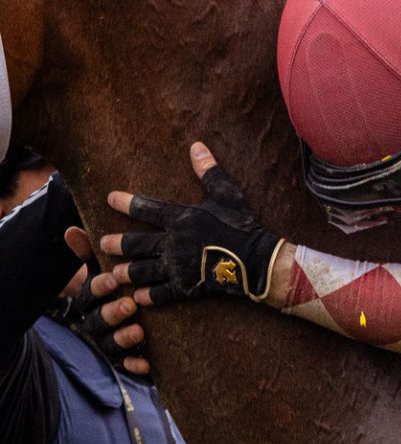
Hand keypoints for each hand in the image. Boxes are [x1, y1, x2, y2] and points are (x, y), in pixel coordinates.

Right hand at [61, 227, 150, 374]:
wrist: (134, 307)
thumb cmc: (121, 282)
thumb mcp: (108, 266)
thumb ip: (92, 251)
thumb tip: (70, 230)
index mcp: (90, 299)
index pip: (91, 293)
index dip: (100, 286)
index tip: (115, 278)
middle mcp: (95, 321)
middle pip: (97, 321)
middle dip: (112, 312)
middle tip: (131, 304)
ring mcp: (109, 340)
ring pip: (109, 344)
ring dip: (122, 338)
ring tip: (139, 330)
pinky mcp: (125, 356)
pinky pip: (125, 364)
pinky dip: (134, 365)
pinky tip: (147, 364)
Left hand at [102, 143, 282, 305]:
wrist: (257, 260)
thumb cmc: (242, 225)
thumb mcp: (227, 194)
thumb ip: (209, 172)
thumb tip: (197, 146)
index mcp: (180, 219)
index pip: (146, 209)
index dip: (126, 203)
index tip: (109, 198)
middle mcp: (173, 243)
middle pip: (137, 243)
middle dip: (116, 243)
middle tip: (101, 243)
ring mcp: (178, 267)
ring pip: (144, 270)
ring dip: (127, 271)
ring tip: (113, 274)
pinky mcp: (188, 286)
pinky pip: (163, 293)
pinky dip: (150, 296)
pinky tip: (138, 297)